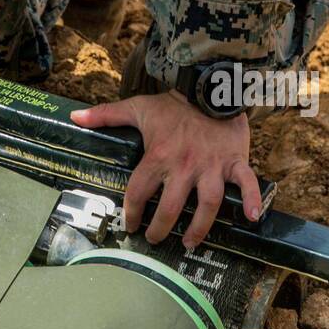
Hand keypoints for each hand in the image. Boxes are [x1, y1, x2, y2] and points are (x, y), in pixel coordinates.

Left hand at [70, 89, 261, 247]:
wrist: (210, 85)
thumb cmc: (173, 103)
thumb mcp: (137, 107)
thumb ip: (106, 115)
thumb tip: (74, 119)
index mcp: (159, 155)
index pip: (140, 191)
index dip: (132, 212)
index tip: (129, 224)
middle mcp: (185, 165)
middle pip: (172, 207)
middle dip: (161, 228)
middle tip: (155, 239)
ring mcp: (211, 165)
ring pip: (208, 204)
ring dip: (199, 228)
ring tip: (190, 243)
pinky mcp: (234, 161)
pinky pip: (248, 183)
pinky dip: (253, 200)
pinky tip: (254, 218)